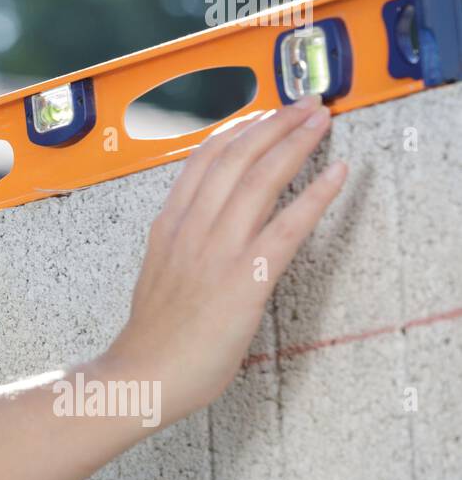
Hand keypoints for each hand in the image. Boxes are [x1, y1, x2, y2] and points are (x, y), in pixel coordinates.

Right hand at [105, 94, 346, 419]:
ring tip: (319, 121)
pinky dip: (315, 196)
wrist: (142, 375)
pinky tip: (336, 174)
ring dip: (295, 144)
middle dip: (273, 124)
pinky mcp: (245, 279)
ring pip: (260, 180)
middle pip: (235, 158)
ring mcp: (217, 251)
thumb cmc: (153, 337)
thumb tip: (201, 230)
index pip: (203, 160)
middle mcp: (191, 228)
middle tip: (303, 104)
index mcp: (168, 226)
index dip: (237, 130)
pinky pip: (287, 227)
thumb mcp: (157, 273)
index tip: (261, 114)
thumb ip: (179, 244)